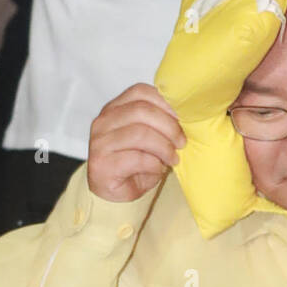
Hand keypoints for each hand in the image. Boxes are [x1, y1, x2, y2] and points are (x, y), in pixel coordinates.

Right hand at [87, 83, 185, 203]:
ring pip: (140, 133)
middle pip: (141, 110)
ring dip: (163, 147)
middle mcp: (103, 121)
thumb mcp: (150, 136)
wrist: (117, 195)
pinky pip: (136, 158)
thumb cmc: (136, 163)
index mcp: (115, 108)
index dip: (165, 102)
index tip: (182, 118)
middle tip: (181, 141)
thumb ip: (159, 120)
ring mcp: (99, 142)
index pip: (140, 92)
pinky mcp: (101, 164)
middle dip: (168, 126)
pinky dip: (154, 164)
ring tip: (173, 158)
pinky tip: (158, 169)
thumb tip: (186, 113)